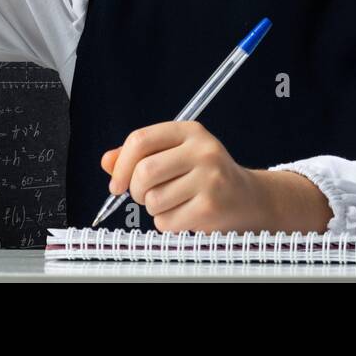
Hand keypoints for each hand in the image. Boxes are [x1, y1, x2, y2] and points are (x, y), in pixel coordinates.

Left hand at [101, 121, 329, 232]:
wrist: (248, 199)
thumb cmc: (206, 177)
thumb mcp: (176, 156)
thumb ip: (140, 156)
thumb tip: (107, 161)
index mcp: (190, 131)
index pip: (140, 140)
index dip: (120, 165)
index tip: (116, 184)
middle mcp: (202, 150)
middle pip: (144, 172)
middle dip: (136, 191)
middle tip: (145, 196)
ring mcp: (209, 178)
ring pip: (153, 200)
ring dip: (155, 209)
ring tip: (174, 203)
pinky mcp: (211, 207)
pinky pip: (167, 221)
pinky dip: (168, 224)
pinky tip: (186, 215)